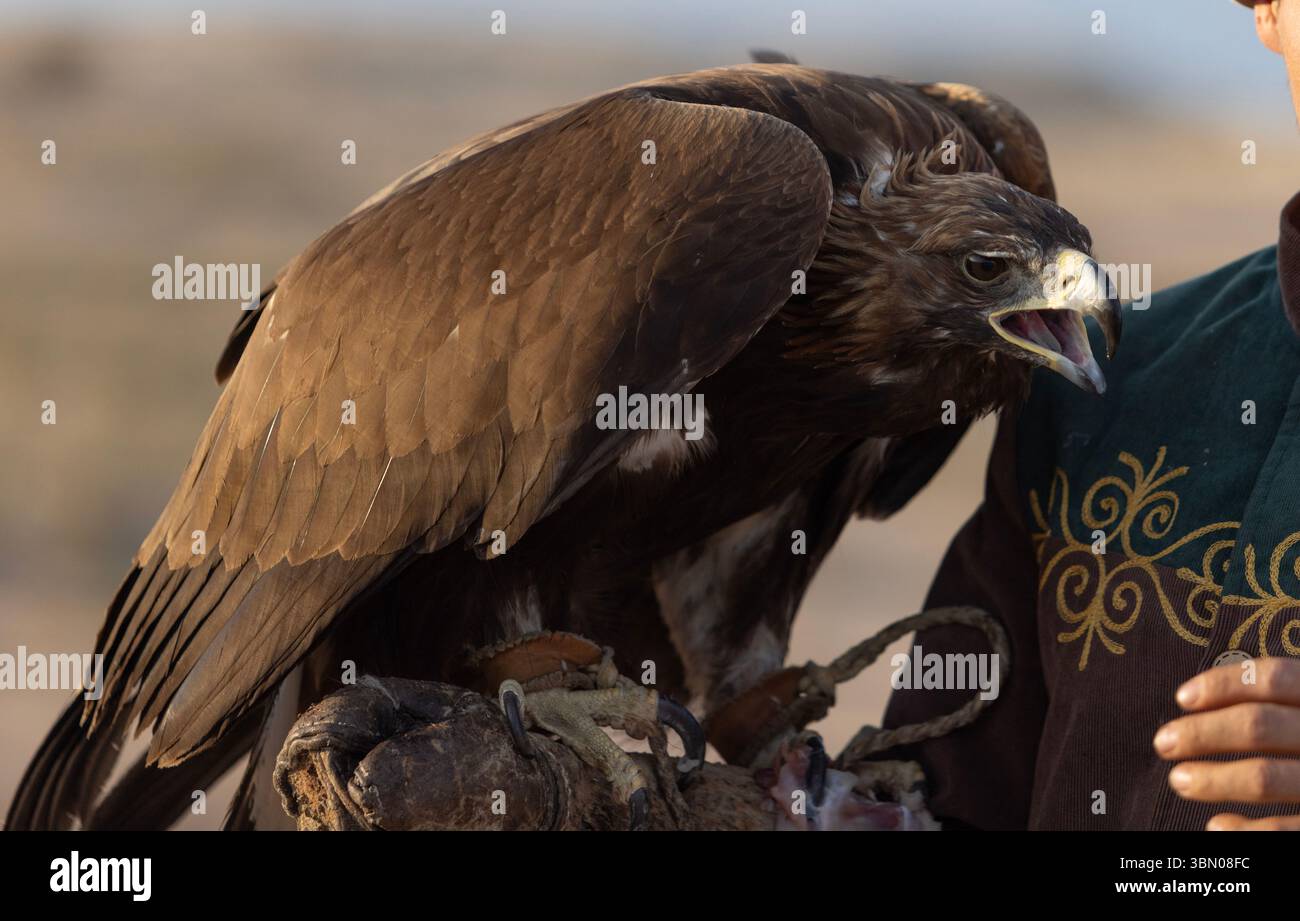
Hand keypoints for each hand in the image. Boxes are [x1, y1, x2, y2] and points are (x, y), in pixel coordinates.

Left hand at [1153, 657, 1299, 829]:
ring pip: (1265, 777)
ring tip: (1179, 780)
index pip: (1275, 678)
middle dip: (1203, 733)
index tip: (1182, 697)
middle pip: (1260, 726)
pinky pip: (1288, 830)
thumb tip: (1203, 704)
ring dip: (1213, 779)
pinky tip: (1217, 826)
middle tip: (1164, 742)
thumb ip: (1287, 703)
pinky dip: (1247, 831)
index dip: (1223, 684)